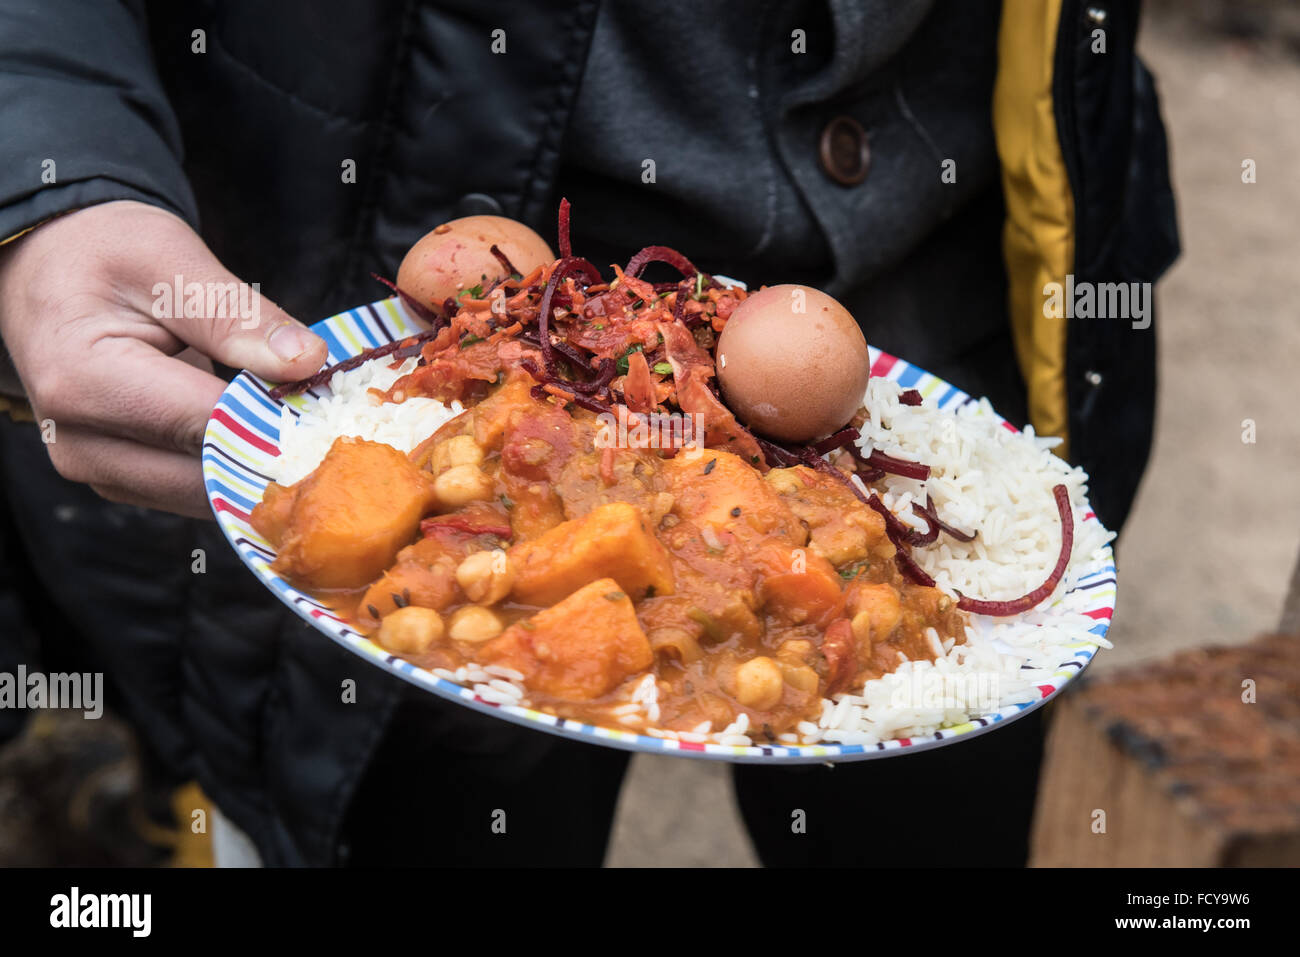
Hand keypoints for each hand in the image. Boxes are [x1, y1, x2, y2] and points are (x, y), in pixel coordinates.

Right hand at [0, 200, 326, 517]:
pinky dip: (242, 468)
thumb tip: (307, 362)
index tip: (343, 411)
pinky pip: (198, 490)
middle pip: (209, 475)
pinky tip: (279, 438)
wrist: (52, 269)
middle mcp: (83, 443)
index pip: (208, 425)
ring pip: (209, 495)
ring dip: (265, 468)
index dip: (281, 422)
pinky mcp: (124, 479)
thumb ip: (238, 316)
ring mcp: (101, 470)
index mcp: (85, 382)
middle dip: (280, 454)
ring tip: (313, 427)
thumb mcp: (170, 260)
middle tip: (345, 426)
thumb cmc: (105, 255)